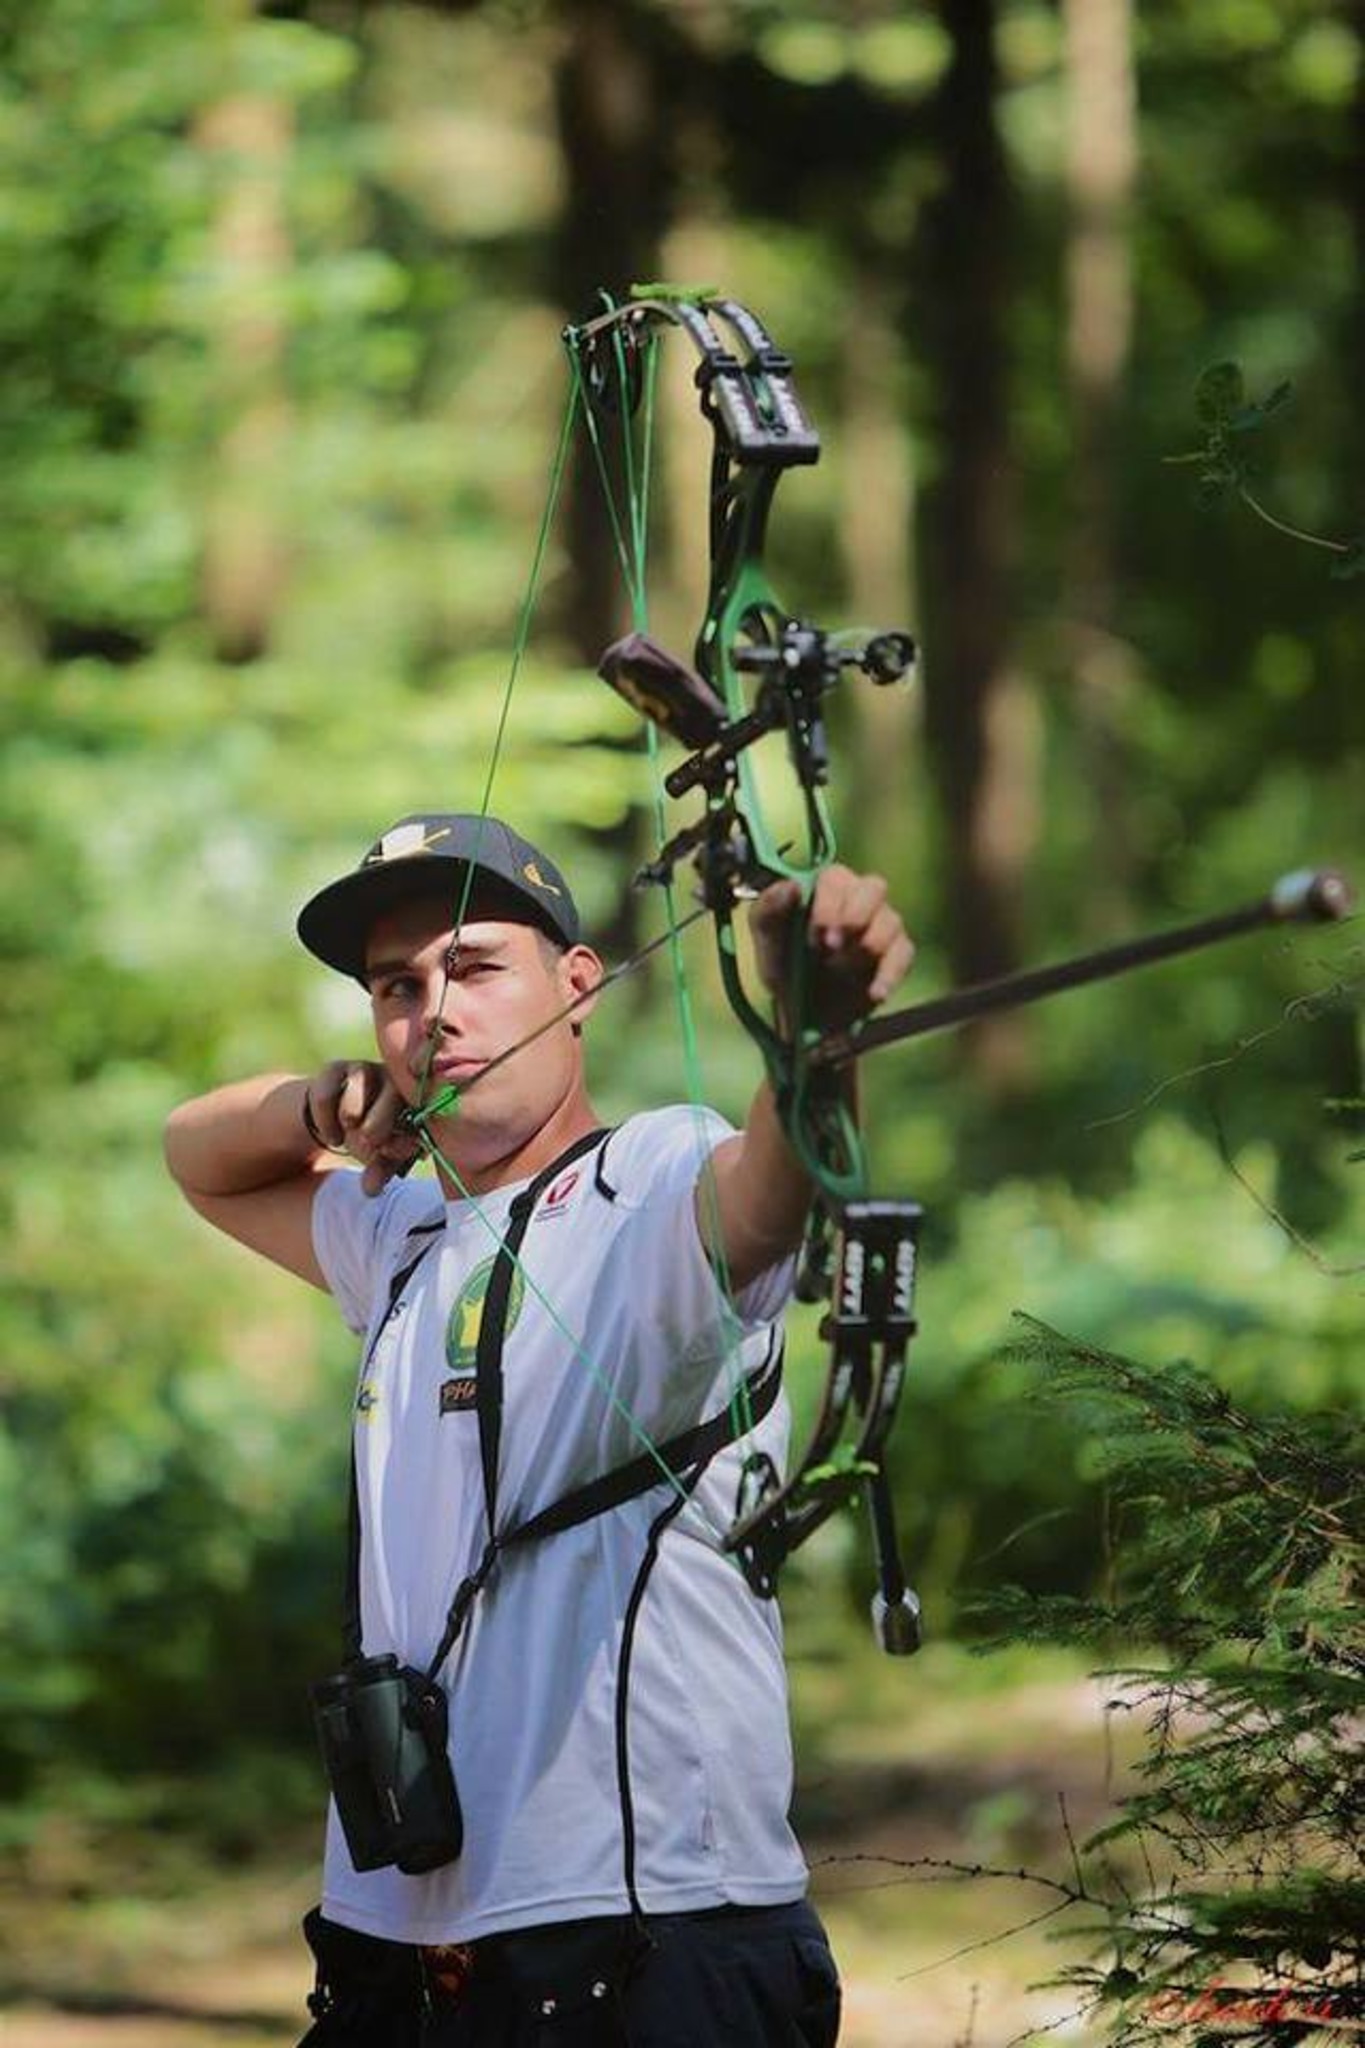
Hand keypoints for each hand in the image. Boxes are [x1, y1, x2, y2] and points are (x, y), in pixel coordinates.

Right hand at [303, 1059, 421, 1196]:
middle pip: (393, 1094)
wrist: (337, 1119)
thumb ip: (379, 1172)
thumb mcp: (380, 1158)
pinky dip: (326, 1123)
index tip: (390, 1155)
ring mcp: (366, 1070)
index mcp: (417, 1099)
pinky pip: (326, 1097)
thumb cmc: (370, 1140)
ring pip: (358, 1096)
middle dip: (378, 1126)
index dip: (405, 1138)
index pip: (420, 1111)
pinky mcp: (336, 1069)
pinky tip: (332, 1136)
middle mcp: (396, 1078)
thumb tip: (371, 1189)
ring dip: (350, 1121)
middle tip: (369, 1143)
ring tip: (346, 1139)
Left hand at [749, 866, 913, 1034]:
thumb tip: (790, 886)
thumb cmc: (785, 961)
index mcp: (826, 886)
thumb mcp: (767, 938)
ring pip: (890, 922)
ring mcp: (883, 922)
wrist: (805, 1009)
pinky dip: (889, 975)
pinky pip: (904, 954)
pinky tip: (874, 993)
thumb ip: (769, 909)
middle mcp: (860, 896)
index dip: (828, 907)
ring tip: (838, 973)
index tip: (814, 938)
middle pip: (875, 887)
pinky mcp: (898, 952)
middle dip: (855, 917)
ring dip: (863, 951)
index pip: (835, 879)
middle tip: (832, 948)